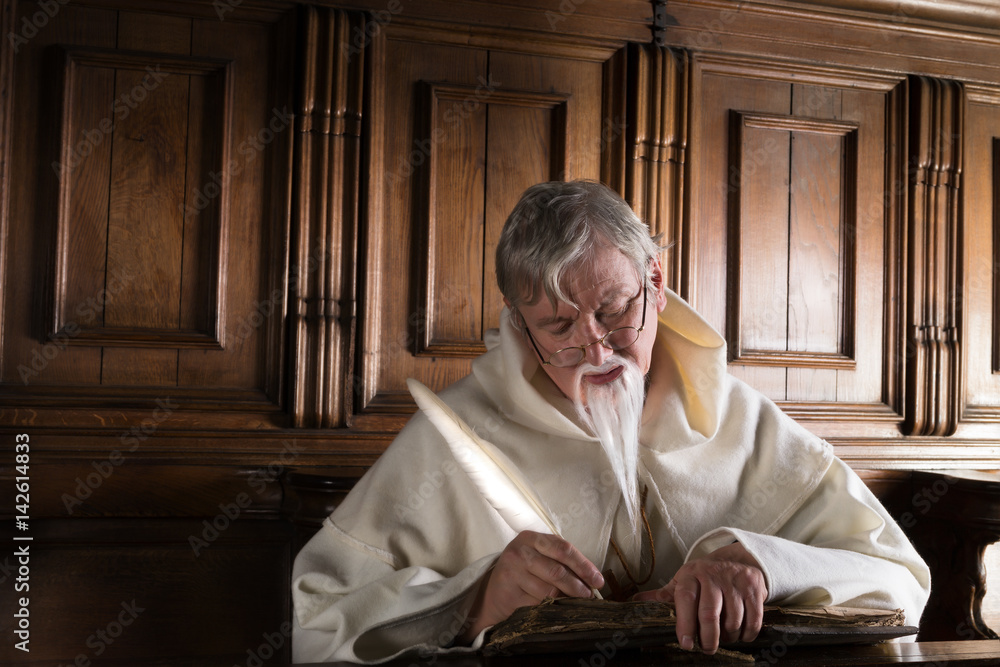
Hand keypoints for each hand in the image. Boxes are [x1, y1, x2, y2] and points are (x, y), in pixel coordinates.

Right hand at [459, 530, 603, 642]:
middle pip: (558, 571)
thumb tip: (591, 579)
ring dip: (565, 599)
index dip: (584, 565)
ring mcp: (511, 573)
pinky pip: (538, 604)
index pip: (563, 549)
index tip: (597, 580)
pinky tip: (552, 609)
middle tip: (589, 596)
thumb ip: (561, 561)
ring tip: (571, 603)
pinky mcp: (508, 594)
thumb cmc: (522, 573)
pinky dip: (549, 608)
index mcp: (530, 538)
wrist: (492, 594)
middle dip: (578, 586)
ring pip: (549, 591)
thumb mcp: (538, 557)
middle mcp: (519, 552)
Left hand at [632, 541, 765, 653]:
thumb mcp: (682, 580)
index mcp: (691, 574)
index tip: (685, 643)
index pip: (685, 598)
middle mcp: (713, 576)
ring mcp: (735, 582)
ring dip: (728, 637)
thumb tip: (634, 602)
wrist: (738, 560)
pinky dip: (746, 634)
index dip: (684, 623)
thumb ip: (663, 595)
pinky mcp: (754, 589)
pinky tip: (739, 635)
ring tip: (722, 639)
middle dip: (707, 637)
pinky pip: (753, 620)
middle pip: (709, 612)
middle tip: (706, 649)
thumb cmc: (704, 576)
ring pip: (732, 619)